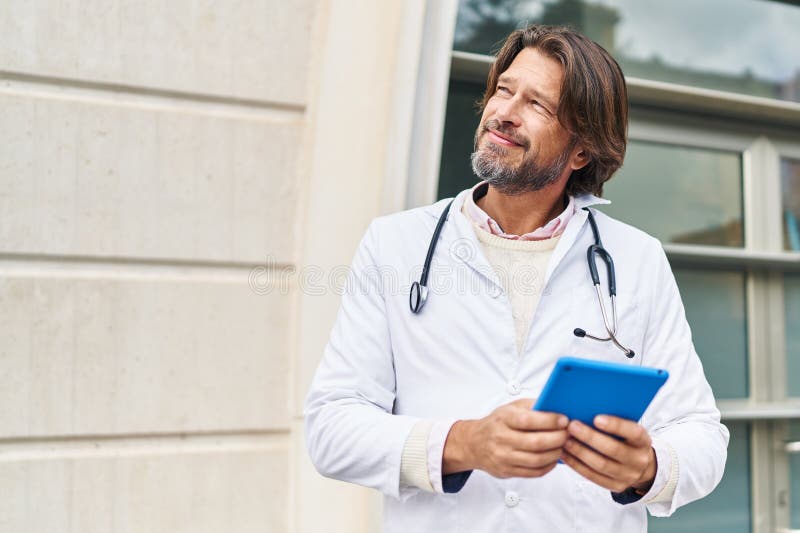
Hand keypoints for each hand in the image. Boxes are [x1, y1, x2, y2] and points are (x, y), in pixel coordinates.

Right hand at [442, 399, 568, 478]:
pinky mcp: (507, 471)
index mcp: (503, 419)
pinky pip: (534, 472)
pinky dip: (548, 466)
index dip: (549, 421)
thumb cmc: (497, 423)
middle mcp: (502, 439)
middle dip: (558, 439)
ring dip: (556, 454)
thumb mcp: (510, 408)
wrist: (474, 443)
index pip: (528, 420)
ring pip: (537, 460)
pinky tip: (554, 458)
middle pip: (536, 443)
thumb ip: (532, 406)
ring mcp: (504, 457)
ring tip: (563, 446)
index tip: (564, 420)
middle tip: (569, 434)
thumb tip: (556, 406)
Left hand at [561, 415, 655, 493]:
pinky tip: (565, 455)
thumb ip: (613, 422)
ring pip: (601, 465)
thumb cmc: (626, 440)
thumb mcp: (627, 429)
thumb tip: (586, 409)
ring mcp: (628, 475)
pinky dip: (577, 465)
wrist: (638, 464)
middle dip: (590, 437)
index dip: (615, 426)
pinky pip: (593, 476)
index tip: (596, 418)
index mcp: (643, 441)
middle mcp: (639, 459)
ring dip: (580, 452)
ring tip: (565, 441)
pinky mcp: (616, 486)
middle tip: (572, 426)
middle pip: (613, 449)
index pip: (633, 432)